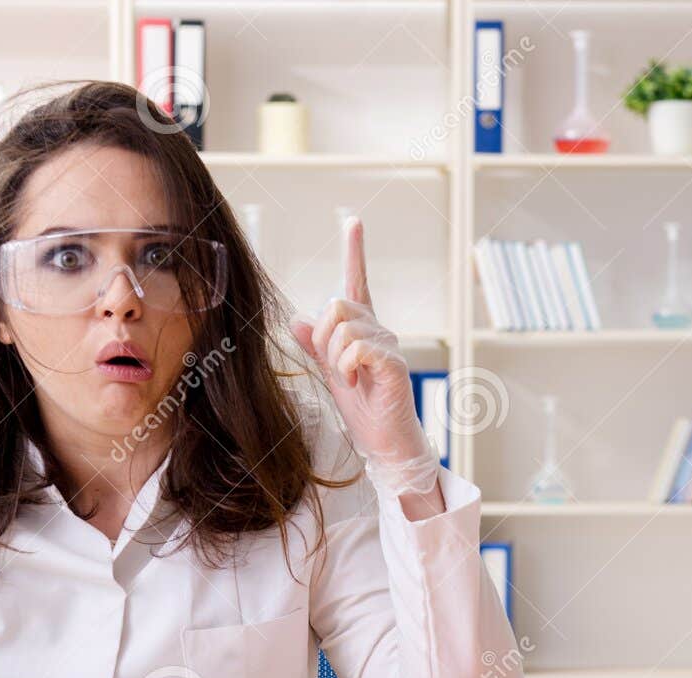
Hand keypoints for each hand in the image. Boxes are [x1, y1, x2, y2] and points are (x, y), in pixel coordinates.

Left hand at [290, 217, 428, 464]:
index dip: (354, 251)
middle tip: (335, 367)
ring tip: (349, 380)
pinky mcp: (394, 364)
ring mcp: (388, 345)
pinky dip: (347, 368)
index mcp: (362, 329)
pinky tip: (357, 382)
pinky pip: (357, 349)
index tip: (353, 221)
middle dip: (323, 337)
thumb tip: (296, 319)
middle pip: (337, 304)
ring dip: (335, 358)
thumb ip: (314, 347)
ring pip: (344, 327)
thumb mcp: (329, 374)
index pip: (357, 282)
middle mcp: (379, 330)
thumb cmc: (363, 409)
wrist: (385, 442)